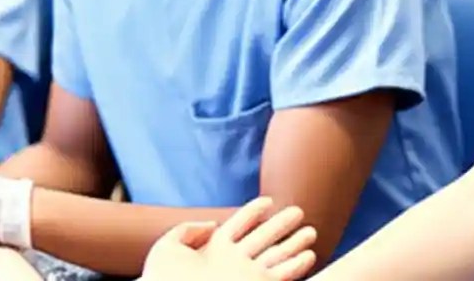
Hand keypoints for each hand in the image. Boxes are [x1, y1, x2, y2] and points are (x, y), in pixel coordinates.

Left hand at [143, 198, 317, 280]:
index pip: (239, 226)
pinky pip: (281, 275)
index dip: (253, 212)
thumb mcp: (167, 246)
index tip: (268, 200)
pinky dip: (296, 266)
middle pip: (263, 238)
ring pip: (276, 256)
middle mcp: (233, 262)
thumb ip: (188, 229)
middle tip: (300, 211)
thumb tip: (212, 225)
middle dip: (281, 225)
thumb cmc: (161, 280)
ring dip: (294, 244)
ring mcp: (245, 276)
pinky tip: (309, 255)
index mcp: (215, 250)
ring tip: (312, 232)